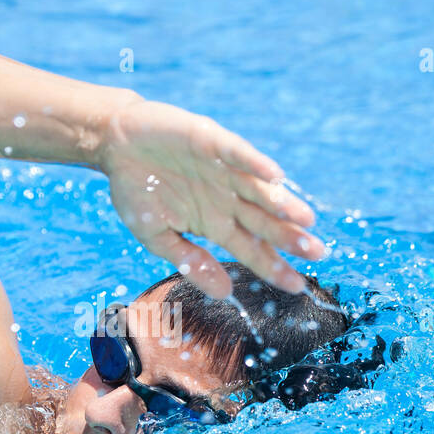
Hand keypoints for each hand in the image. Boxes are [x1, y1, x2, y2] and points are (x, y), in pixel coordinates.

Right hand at [97, 99, 326, 297]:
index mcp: (216, 223)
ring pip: (259, 190)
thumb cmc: (136, 190)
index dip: (275, 267)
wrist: (115, 144)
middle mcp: (227, 198)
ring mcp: (223, 170)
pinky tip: (275, 176)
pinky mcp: (212, 141)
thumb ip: (189, 261)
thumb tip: (224, 292)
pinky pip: (237, 153)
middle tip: (318, 253)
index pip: (252, 249)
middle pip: (265, 222)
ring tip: (305, 219)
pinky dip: (255, 163)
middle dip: (290, 238)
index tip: (298, 286)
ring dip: (281, 203)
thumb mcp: (157, 235)